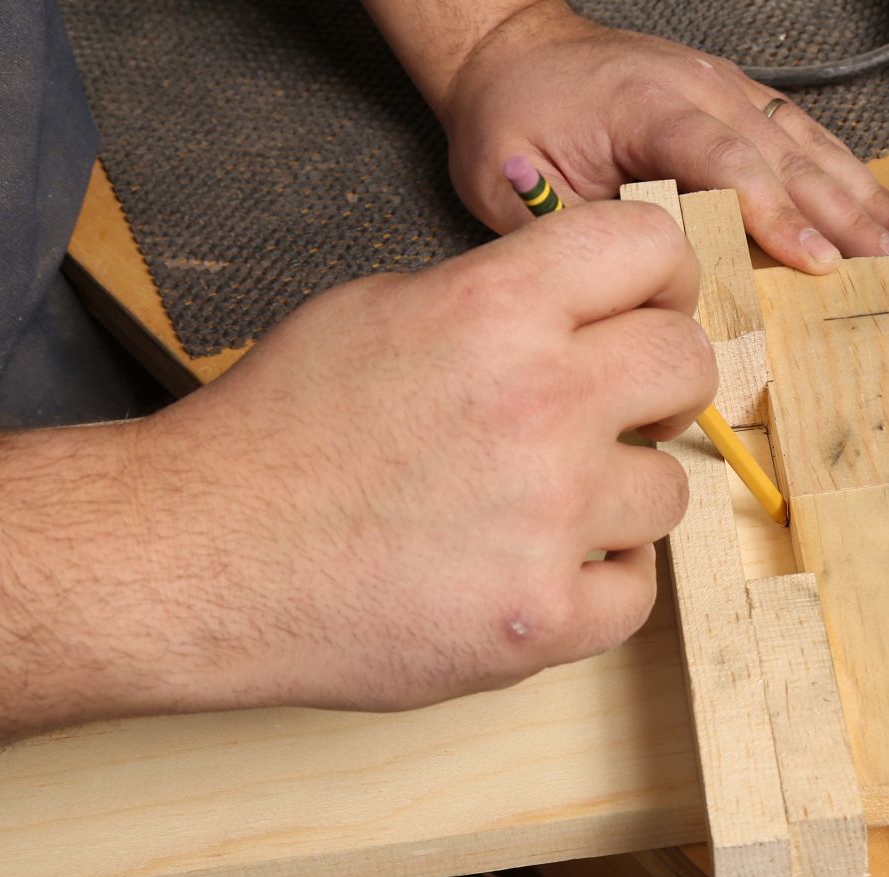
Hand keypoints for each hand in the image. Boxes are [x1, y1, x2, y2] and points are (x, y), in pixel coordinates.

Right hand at [0, 202, 713, 734]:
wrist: (198, 557)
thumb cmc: (277, 434)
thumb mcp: (374, 310)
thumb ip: (493, 300)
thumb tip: (584, 314)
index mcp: (497, 310)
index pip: (651, 248)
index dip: (663, 278)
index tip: (650, 311)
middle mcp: (540, 403)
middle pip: (689, 365)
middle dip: (661, 387)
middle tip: (618, 414)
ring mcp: (548, 518)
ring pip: (668, 492)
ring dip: (618, 499)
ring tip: (543, 509)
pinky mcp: (541, 617)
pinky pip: (637, 592)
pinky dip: (596, 586)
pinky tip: (537, 570)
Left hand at [373, 1, 888, 270]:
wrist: (508, 51)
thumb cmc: (509, 122)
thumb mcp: (518, 187)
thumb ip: (592, 234)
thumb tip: (663, 283)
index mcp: (646, 104)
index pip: (727, 161)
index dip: (777, 215)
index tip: (818, 263)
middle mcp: (699, 87)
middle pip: (786, 155)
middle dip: (844, 216)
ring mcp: (724, 87)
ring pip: (807, 144)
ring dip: (860, 198)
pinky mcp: (735, 97)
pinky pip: (801, 134)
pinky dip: (847, 173)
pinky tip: (880, 207)